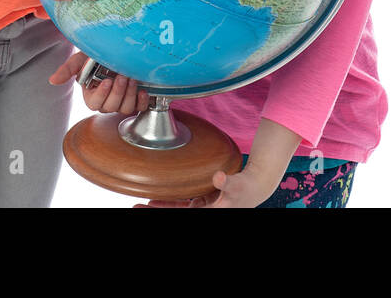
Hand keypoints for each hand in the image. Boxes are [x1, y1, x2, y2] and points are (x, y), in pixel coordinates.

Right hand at [49, 52, 149, 114]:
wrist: (115, 50)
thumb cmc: (96, 56)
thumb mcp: (80, 59)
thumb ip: (67, 69)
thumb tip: (53, 80)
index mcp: (91, 94)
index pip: (94, 104)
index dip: (102, 95)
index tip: (107, 81)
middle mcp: (106, 101)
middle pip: (110, 107)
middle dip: (117, 92)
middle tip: (122, 76)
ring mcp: (121, 101)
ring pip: (124, 109)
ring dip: (129, 95)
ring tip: (131, 79)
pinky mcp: (135, 100)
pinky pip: (139, 108)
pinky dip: (141, 101)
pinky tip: (142, 91)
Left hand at [135, 166, 277, 208]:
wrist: (255, 186)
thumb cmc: (248, 188)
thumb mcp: (239, 185)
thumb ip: (229, 182)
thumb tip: (219, 177)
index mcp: (210, 212)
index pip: (182, 213)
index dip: (166, 211)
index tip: (148, 208)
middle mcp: (203, 211)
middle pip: (174, 212)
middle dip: (155, 210)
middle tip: (135, 207)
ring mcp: (200, 206)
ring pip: (174, 208)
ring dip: (157, 207)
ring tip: (139, 205)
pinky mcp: (201, 200)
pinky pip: (180, 202)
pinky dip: (167, 201)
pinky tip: (154, 198)